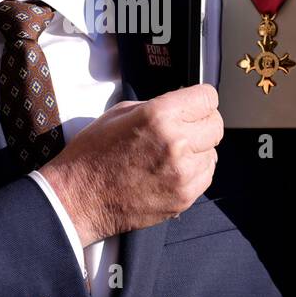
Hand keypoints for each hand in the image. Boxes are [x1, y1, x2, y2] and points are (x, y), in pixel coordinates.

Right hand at [37, 84, 222, 245]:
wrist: (79, 198)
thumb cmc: (93, 154)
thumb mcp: (120, 113)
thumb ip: (158, 106)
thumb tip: (183, 106)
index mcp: (159, 116)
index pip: (208, 98)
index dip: (200, 100)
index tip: (194, 105)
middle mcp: (176, 143)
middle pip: (216, 125)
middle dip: (202, 124)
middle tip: (184, 129)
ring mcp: (182, 173)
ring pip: (213, 152)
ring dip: (198, 151)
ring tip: (171, 154)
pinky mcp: (184, 197)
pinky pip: (206, 176)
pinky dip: (194, 172)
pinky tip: (171, 171)